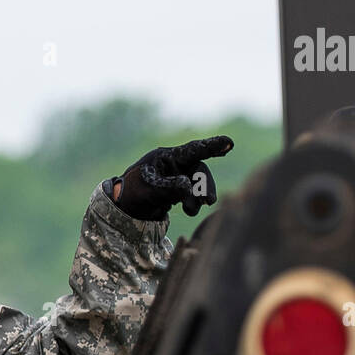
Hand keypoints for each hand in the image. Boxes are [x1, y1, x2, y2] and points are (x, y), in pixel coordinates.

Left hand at [114, 135, 233, 220]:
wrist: (125, 208)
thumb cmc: (133, 193)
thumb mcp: (149, 190)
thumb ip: (168, 188)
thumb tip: (189, 187)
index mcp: (165, 156)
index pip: (192, 150)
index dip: (212, 146)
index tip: (230, 142)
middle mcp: (174, 164)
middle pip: (198, 170)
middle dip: (205, 185)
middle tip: (208, 201)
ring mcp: (178, 176)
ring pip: (197, 183)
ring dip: (199, 196)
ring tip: (191, 211)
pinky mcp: (179, 189)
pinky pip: (193, 192)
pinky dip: (194, 201)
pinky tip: (190, 210)